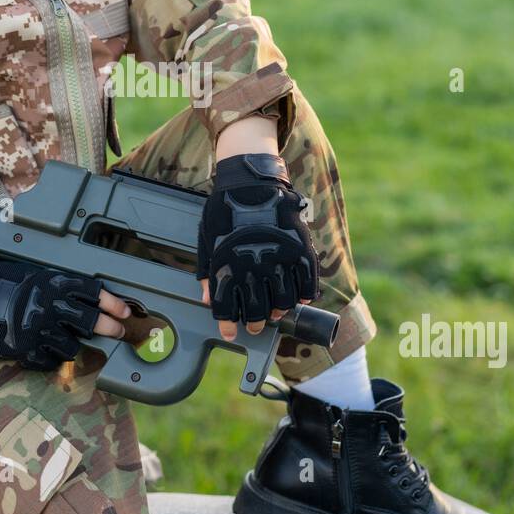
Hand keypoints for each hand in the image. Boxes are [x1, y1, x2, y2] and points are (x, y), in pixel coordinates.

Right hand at [0, 258, 130, 370]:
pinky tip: (46, 351)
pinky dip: (52, 357)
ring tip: (64, 339)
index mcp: (53, 283)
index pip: (94, 293)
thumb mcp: (34, 275)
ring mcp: (38, 329)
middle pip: (91, 321)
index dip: (113, 303)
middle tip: (119, 332)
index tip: (126, 311)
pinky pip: (51, 360)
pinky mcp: (26, 349)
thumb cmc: (0, 282)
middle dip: (110, 328)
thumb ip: (60, 287)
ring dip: (73, 343)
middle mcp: (50, 306)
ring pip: (73, 344)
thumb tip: (88, 300)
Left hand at [196, 152, 319, 343]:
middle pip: (258, 310)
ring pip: (284, 300)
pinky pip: (307, 283)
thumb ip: (208, 270)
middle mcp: (253, 266)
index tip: (231, 334)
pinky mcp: (299, 249)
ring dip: (279, 310)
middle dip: (256, 322)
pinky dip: (304, 295)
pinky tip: (298, 298)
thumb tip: (207, 299)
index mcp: (227, 265)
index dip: (229, 325)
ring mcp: (278, 258)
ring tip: (276, 311)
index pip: (227, 307)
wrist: (251, 180)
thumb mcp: (207, 238)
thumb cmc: (224, 209)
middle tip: (257, 325)